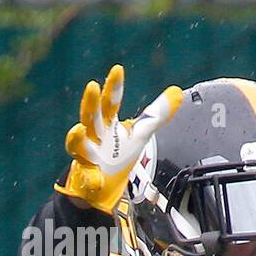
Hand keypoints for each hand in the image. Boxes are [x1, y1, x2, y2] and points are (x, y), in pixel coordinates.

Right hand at [54, 65, 182, 213]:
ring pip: (78, 146)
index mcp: (107, 124)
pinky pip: (88, 180)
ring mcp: (87, 157)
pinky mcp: (86, 179)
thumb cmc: (117, 154)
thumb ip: (156, 114)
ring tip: (78, 129)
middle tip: (92, 86)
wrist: (99, 185)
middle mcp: (93, 137)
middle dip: (90, 102)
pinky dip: (90, 179)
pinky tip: (95, 179)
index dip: (114, 87)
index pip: (110, 103)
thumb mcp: (139, 134)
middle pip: (90, 117)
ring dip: (77, 138)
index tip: (118, 69)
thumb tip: (178, 91)